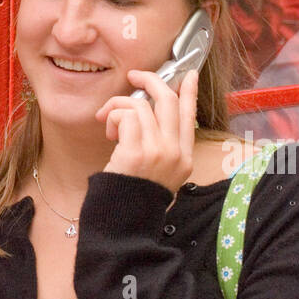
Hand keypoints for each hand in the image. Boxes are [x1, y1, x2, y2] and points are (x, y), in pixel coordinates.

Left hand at [95, 67, 198, 194]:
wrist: (123, 223)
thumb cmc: (133, 196)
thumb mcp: (159, 173)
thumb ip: (162, 146)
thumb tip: (151, 113)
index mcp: (184, 158)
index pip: (190, 116)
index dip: (190, 92)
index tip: (189, 74)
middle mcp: (175, 153)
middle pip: (168, 100)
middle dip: (149, 80)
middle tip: (134, 76)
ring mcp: (158, 152)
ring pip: (141, 105)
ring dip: (118, 106)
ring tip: (107, 121)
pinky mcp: (136, 152)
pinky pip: (125, 116)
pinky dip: (112, 117)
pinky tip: (108, 133)